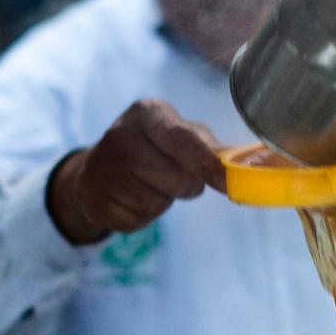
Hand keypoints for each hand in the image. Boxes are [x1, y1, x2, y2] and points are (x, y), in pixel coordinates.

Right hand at [48, 99, 225, 243]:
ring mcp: (102, 169)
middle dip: (186, 185)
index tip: (226, 182)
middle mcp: (119, 135)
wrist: (97, 169)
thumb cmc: (153, 148)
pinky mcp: (94, 201)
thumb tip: (241, 166)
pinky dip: (143, 216)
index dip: (208, 163)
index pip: (182, 139)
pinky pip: (139, 221)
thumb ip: (210, 148)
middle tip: (174, 175)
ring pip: (158, 204)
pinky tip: (131, 198)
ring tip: (148, 183)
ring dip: (163, 201)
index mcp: (146, 113)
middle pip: (178, 180)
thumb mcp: (180, 134)